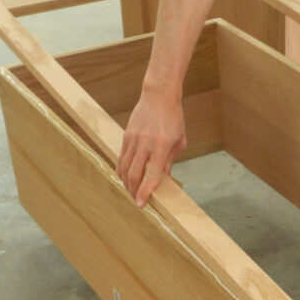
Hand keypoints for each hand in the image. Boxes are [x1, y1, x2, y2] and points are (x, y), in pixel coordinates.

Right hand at [116, 88, 186, 207]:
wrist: (159, 96)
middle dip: (134, 191)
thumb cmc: (173, 119)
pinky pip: (121, 158)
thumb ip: (169, 161)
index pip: (151, 174)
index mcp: (161, 146)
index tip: (142, 204)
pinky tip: (125, 178)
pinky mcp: (126, 136)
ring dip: (127, 183)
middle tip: (137, 202)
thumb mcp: (179, 142)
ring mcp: (133, 139)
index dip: (145, 191)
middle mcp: (145, 143)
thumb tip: (162, 180)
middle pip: (134, 173)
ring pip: (124, 167)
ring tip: (132, 192)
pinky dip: (122, 170)